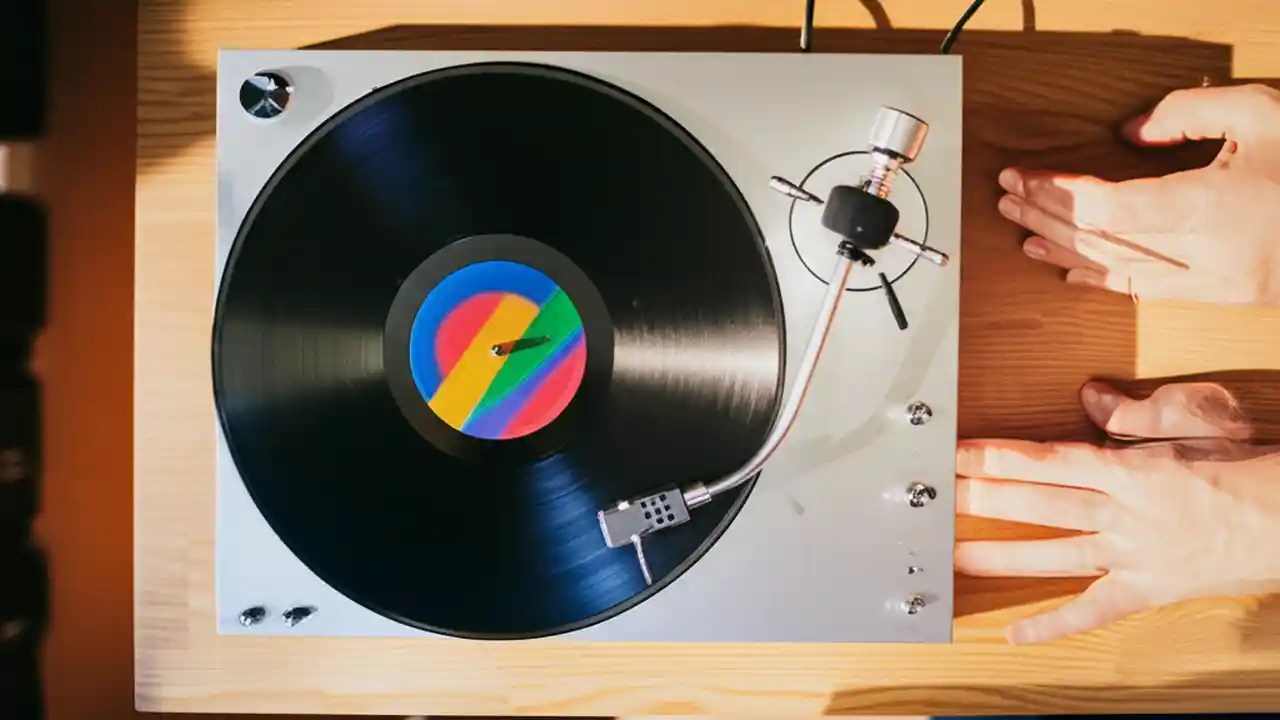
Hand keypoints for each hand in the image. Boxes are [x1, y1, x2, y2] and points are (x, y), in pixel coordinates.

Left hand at [956, 380, 1279, 643]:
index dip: (996, 456)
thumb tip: (1089, 398)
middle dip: (982, 498)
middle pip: (1039, 504)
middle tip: (936, 496)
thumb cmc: (1249, 465)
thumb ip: (1136, 413)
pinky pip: (1094, 611)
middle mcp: (1123, 515)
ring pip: (1053, 554)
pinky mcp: (1147, 590)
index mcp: (1130, 470)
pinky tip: (1013, 633)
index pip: (1047, 460)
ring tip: (952, 555)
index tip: (956, 451)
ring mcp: (1133, 557)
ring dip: (999, 556)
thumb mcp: (1198, 420)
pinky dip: (1054, 624)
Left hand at [996, 83, 1279, 305]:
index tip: (1019, 179)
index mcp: (1211, 207)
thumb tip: (1128, 132)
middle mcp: (1206, 254)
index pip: (1106, 207)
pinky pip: (1148, 292)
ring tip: (1022, 234)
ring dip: (1064, 252)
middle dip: (1047, 219)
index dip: (1055, 195)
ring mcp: (1215, 283)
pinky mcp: (1225, 298)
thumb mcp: (1264, 113)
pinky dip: (1104, 280)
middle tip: (1006, 200)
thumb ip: (1190, 114)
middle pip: (1101, 240)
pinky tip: (1069, 273)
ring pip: (1118, 270)